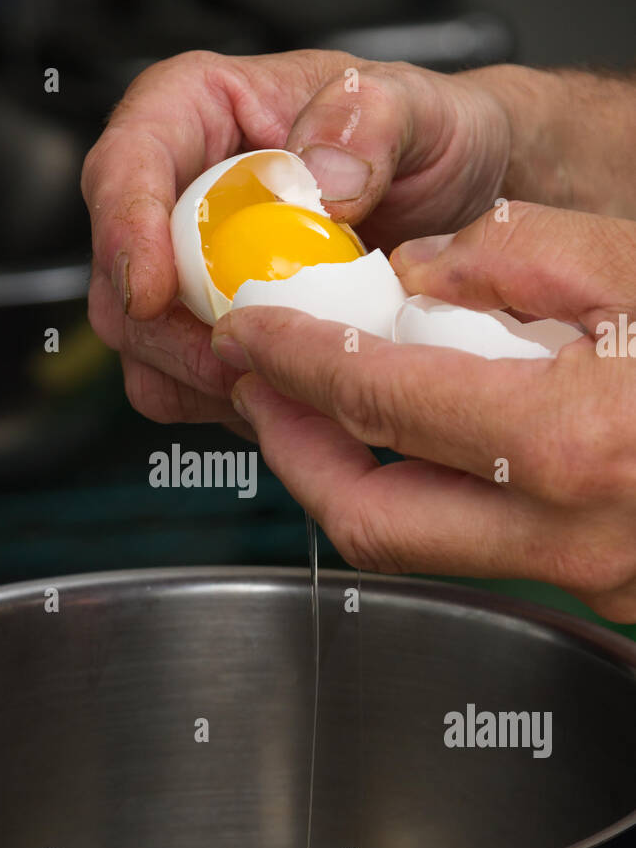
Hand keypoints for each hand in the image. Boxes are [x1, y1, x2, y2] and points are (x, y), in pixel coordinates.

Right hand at [82, 49, 511, 429]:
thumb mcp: (420, 106)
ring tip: (288, 372)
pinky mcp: (208, 334)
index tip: (151, 290)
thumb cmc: (429, 138)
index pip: (125, 163)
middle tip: (247, 357)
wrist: (462, 203)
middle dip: (169, 333)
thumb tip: (316, 180)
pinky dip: (230, 398)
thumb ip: (372, 120)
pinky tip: (292, 386)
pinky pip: (184, 387)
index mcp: (198, 111)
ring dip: (203, 375)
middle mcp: (176, 195)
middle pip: (118, 276)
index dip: (124, 230)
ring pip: (143, 346)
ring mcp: (185, 273)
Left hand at [211, 201, 635, 622]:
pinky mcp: (611, 592)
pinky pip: (491, 550)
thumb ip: (516, 255)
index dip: (292, 361)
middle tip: (259, 396)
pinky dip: (438, 497)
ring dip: (358, 482)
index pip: (375, 400)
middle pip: (368, 518)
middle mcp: (564, 534)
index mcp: (564, 442)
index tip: (247, 333)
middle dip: (292, 454)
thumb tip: (419, 274)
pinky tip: (440, 446)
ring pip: (424, 549)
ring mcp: (590, 578)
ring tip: (331, 415)